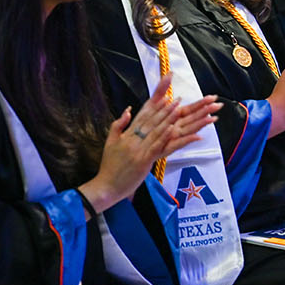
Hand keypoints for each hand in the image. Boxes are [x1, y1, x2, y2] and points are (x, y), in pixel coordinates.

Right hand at [80, 74, 221, 212]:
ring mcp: (138, 150)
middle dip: (165, 110)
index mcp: (126, 135)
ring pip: (156, 132)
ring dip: (168, 119)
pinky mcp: (143, 161)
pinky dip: (165, 137)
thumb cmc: (109, 166)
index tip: (165, 97)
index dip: (155, 107)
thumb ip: (118, 125)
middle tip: (177, 99)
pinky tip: (173, 129)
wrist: (106, 187)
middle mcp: (133, 140)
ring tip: (179, 109)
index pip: (142, 116)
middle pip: (151, 122)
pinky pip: (156, 147)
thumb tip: (128, 109)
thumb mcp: (110, 142)